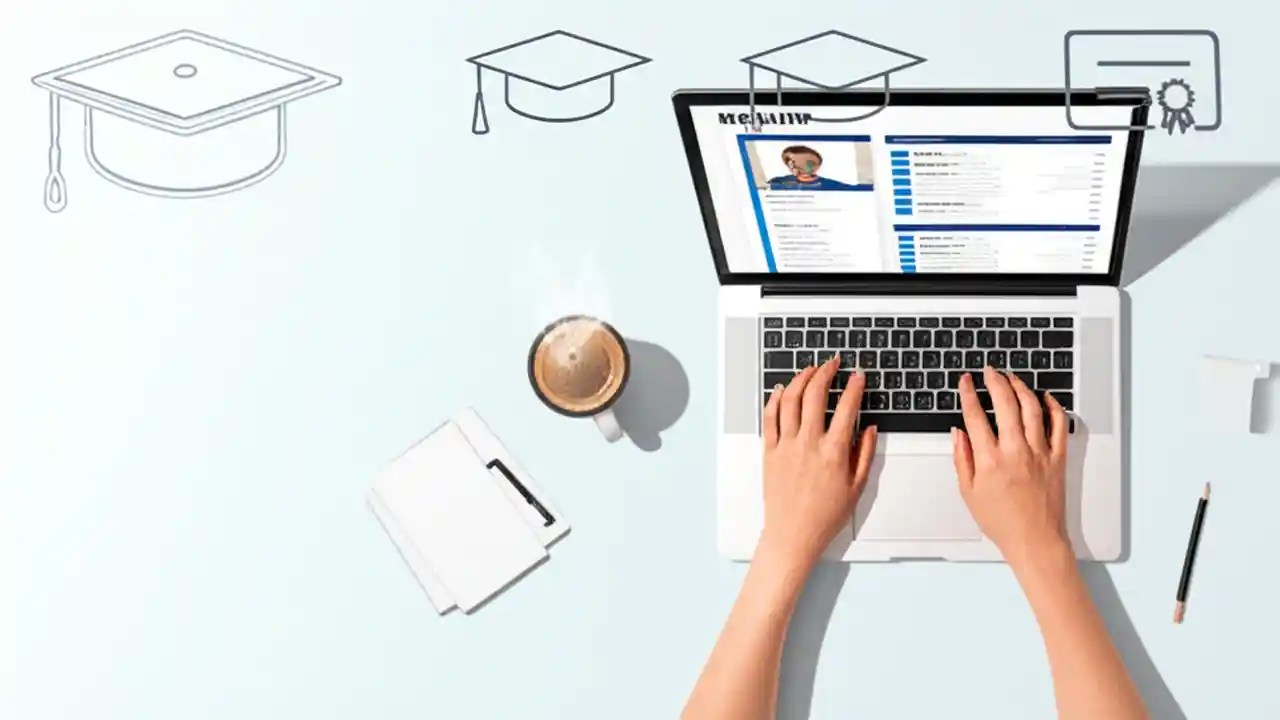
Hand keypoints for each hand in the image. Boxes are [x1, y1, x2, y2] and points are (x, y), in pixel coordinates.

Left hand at [759, 357, 877, 565]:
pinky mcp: (770, 451)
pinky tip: (782, 389)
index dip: (855, 386)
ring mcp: (786, 446)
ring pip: (791, 400)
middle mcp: (809, 444)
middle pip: (815, 394)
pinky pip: (770, 417)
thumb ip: (865, 454)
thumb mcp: (856, 487)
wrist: (792, 534)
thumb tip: (869, 428)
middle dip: (826, 372)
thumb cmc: (824, 516)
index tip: (858, 376)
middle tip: (833, 364)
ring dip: (801, 378)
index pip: (847, 408)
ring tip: (810, 369)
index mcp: (834, 453)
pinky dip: (775, 399)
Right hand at [952, 367, 1070, 567]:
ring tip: (1012, 378)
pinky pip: (1059, 425)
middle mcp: (1015, 452)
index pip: (975, 416)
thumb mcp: (968, 492)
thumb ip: (961, 459)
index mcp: (989, 461)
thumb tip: (958, 433)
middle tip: (990, 372)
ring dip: (1021, 387)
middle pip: (1006, 404)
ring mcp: (1039, 453)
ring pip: (1032, 408)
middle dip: (995, 381)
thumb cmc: (1001, 522)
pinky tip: (1045, 397)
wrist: (1035, 540)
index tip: (966, 382)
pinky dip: (1053, 407)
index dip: (968, 394)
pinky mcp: (1058, 458)